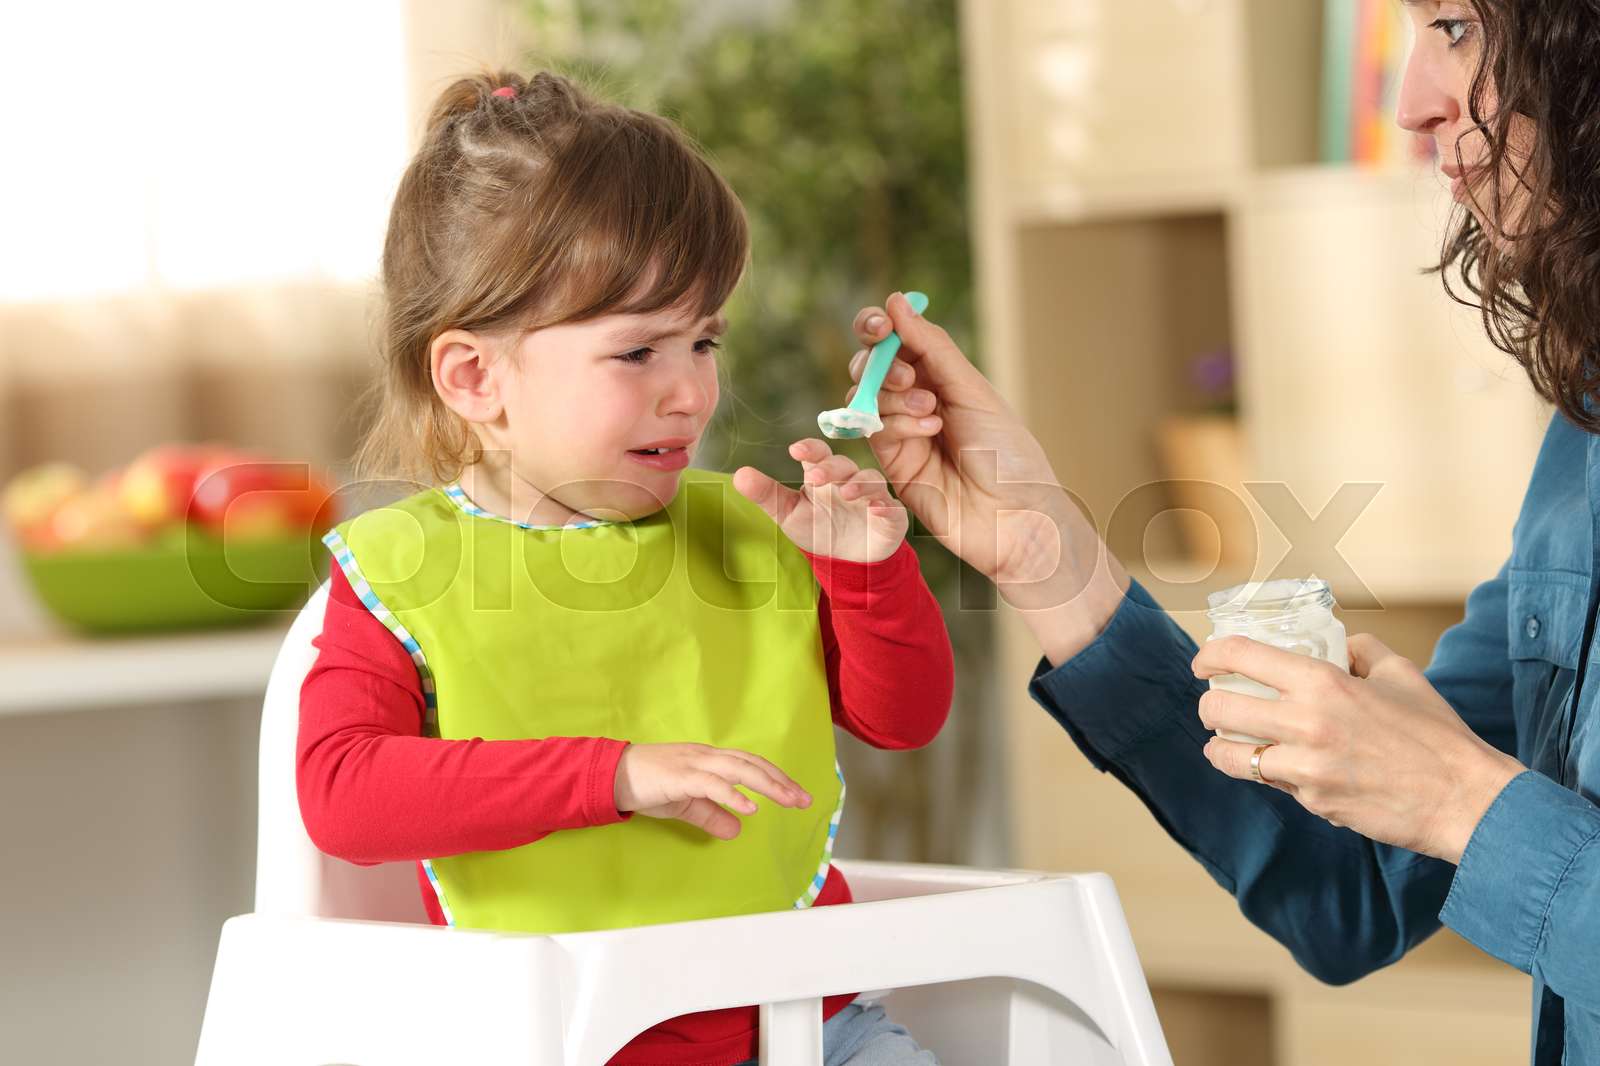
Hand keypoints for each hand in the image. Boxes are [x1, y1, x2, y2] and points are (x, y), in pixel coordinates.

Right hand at [613, 743, 812, 840]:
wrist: (613, 776)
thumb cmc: (647, 786)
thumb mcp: (685, 804)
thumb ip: (711, 815)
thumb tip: (737, 829)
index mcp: (709, 760)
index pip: (751, 764)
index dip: (775, 777)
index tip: (797, 793)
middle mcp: (706, 756)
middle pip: (752, 764)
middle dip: (780, 781)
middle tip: (804, 799)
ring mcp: (694, 764)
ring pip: (738, 769)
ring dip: (766, 785)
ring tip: (787, 800)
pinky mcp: (680, 777)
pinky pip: (712, 784)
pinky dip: (733, 794)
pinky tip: (749, 807)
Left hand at [733, 438, 908, 561]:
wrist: (847, 562)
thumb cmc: (817, 529)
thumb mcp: (788, 513)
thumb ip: (766, 494)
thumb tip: (739, 476)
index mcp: (823, 475)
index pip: (818, 453)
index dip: (810, 448)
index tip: (796, 449)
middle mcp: (848, 480)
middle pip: (844, 464)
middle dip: (831, 467)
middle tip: (816, 476)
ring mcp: (872, 497)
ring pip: (871, 481)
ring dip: (860, 483)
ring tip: (846, 492)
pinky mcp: (890, 517)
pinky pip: (892, 508)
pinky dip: (885, 507)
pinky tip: (877, 509)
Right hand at [845, 294, 1065, 589]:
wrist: (1013, 514)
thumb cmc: (1006, 451)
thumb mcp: (971, 388)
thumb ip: (930, 346)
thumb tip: (895, 300)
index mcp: (942, 375)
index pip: (896, 339)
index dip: (877, 326)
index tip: (878, 324)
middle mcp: (917, 400)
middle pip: (871, 365)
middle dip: (880, 365)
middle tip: (907, 379)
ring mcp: (901, 432)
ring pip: (865, 397)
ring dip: (894, 398)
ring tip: (933, 413)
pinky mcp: (891, 463)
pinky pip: (873, 430)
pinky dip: (896, 424)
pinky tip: (928, 433)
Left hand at [1192, 634, 1524, 862]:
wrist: (1464, 798)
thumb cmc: (1436, 735)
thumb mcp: (1401, 673)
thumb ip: (1361, 650)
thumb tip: (1337, 643)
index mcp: (1323, 682)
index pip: (1241, 655)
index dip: (1209, 656)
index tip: (1203, 661)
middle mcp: (1305, 722)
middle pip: (1217, 708)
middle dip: (1208, 707)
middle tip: (1215, 706)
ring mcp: (1304, 767)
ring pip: (1229, 755)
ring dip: (1221, 748)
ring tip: (1227, 743)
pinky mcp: (1312, 802)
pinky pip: (1272, 784)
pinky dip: (1270, 776)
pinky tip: (1280, 769)